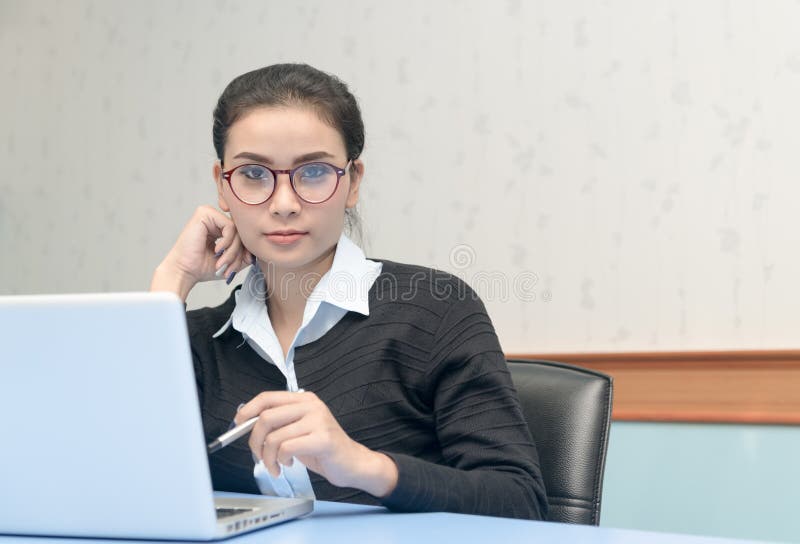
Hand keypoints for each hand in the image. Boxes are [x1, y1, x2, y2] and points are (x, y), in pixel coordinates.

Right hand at [150, 205, 252, 300]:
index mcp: (218, 228)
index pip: (241, 235)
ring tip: (222, 262)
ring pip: (236, 230)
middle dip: (238, 253)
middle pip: (240, 232)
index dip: (245, 251)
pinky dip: (227, 242)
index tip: (240, 265)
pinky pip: (230, 227)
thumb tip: (257, 253)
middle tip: (230, 268)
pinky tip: (217, 251)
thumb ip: (244, 255)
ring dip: (233, 251)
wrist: (184, 272)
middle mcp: (214, 219)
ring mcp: (209, 214)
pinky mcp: (205, 213)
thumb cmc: (201, 267)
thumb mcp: (230, 261)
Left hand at [235, 391, 398, 497]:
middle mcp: (311, 405)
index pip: (267, 397)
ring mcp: (318, 420)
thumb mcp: (298, 430)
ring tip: (275, 465)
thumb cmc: (322, 448)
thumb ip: (278, 422)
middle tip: (258, 455)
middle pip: (266, 417)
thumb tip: (245, 421)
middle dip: (254, 441)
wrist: (351, 463)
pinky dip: (281, 460)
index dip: (248, 410)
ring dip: (268, 457)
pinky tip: (288, 463)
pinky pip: (286, 448)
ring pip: (274, 437)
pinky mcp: (322, 439)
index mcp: (304, 399)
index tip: (238, 424)